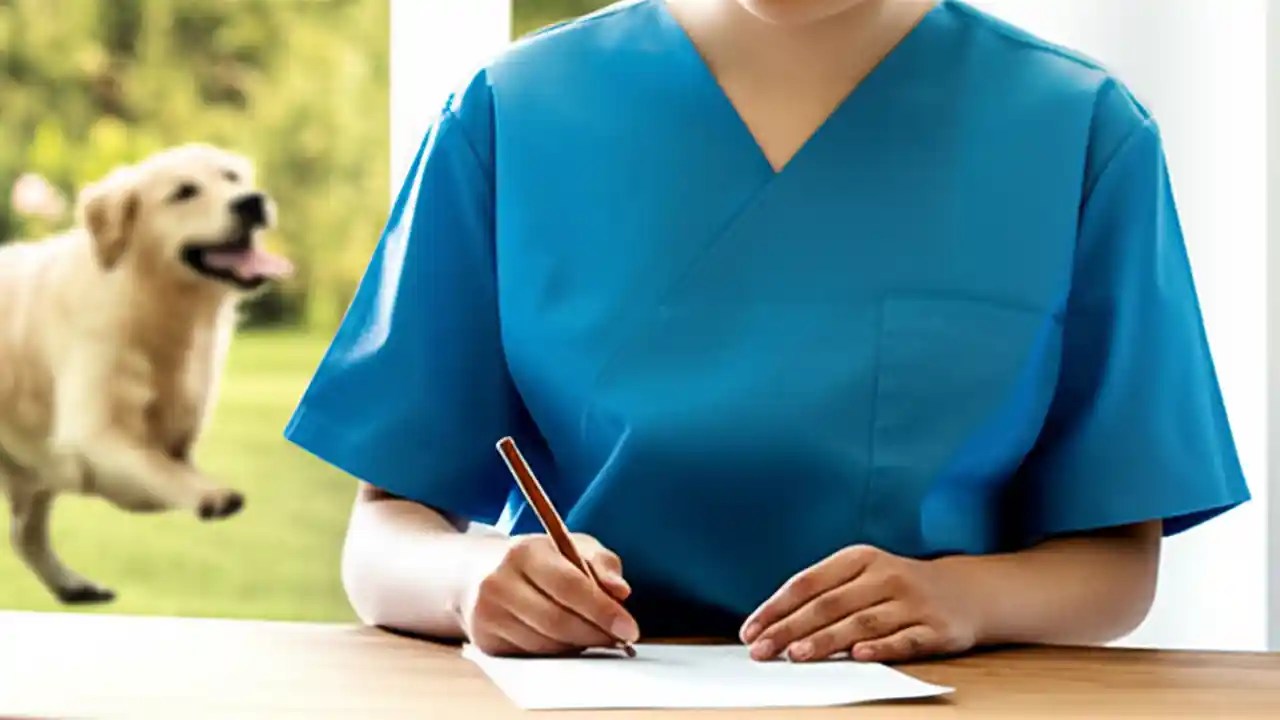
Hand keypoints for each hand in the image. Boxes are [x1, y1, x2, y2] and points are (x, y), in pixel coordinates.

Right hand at [459, 533, 639, 655]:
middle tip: (619, 640)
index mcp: (525, 551)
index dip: (602, 610)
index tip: (629, 628)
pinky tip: (566, 639)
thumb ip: (602, 562)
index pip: (569, 585)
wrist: (475, 572)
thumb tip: (621, 591)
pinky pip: (532, 655)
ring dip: (578, 645)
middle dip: (595, 634)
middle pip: (557, 620)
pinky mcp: (485, 639)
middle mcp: (499, 581)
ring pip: (546, 643)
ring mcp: (488, 613)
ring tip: (594, 635)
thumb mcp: (570, 546)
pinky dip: (557, 652)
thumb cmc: (536, 559)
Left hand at [740, 545, 977, 663]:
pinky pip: (905, 639)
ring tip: (797, 655)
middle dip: (790, 629)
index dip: (776, 607)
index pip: (808, 582)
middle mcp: (885, 575)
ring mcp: (912, 602)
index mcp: (860, 558)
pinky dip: (881, 647)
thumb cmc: (898, 587)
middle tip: (762, 650)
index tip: (750, 630)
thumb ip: (825, 595)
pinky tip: (858, 656)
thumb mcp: (863, 576)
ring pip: (862, 622)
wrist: (966, 592)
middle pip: (829, 604)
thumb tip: (774, 626)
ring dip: (827, 640)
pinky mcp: (937, 628)